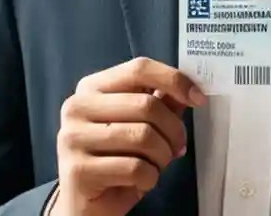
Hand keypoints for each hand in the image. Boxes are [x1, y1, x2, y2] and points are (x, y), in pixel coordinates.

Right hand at [52, 57, 205, 215]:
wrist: (85, 205)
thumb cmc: (114, 161)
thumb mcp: (139, 127)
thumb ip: (160, 103)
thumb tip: (188, 88)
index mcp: (91, 88)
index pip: (139, 68)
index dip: (174, 80)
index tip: (198, 98)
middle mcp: (77, 107)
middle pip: (146, 105)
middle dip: (173, 130)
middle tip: (177, 147)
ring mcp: (73, 138)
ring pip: (143, 137)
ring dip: (162, 156)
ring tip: (156, 165)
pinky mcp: (78, 170)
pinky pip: (135, 168)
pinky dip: (150, 178)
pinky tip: (141, 181)